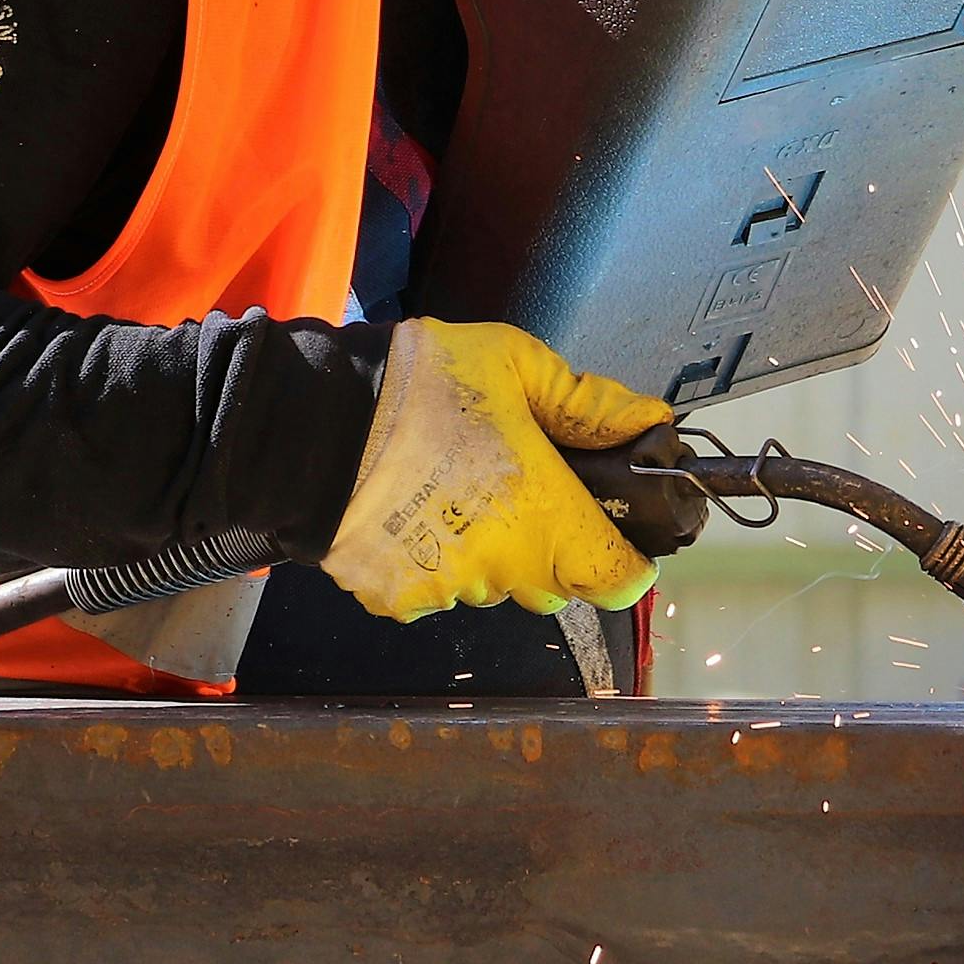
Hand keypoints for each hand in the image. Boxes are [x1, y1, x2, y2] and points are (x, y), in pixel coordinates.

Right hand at [322, 319, 674, 620]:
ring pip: (491, 588)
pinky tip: (411, 511)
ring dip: (487, 554)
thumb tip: (649, 425)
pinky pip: (434, 592)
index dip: (625, 559)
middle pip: (552, 587)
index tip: (610, 530)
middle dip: (548, 550)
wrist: (314, 419)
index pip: (619, 581)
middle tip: (517, 487)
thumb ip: (590, 403)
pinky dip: (431, 561)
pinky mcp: (396, 599)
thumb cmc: (424, 385)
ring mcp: (446, 589)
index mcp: (545, 517)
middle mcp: (503, 568)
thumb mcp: (517, 364)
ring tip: (452, 490)